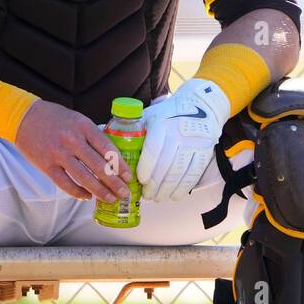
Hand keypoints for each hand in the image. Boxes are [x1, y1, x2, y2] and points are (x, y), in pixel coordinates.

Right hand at [14, 100, 131, 202]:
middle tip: (124, 193)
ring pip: (84, 177)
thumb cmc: (55, 118)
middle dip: (114, 182)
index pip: (108, 148)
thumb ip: (92, 135)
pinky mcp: (46, 165)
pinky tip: (87, 197)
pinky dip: (77, 192)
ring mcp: (59, 154)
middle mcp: (73, 140)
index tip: (128, 176)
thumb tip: (111, 155)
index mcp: (84, 127)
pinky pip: (65, 183)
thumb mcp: (78, 120)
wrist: (24, 117)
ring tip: (110, 199)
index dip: (120, 165)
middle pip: (99, 166)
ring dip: (99, 191)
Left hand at [136, 78, 231, 200]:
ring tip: (157, 197)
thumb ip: (128, 126)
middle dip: (154, 184)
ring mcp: (194, 142)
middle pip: (165, 165)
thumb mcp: (148, 115)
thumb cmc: (167, 115)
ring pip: (179, 172)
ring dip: (167, 190)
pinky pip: (193, 174)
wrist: (200, 106)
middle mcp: (179, 132)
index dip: (146, 167)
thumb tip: (98, 130)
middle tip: (146, 195)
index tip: (139, 180)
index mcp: (161, 122)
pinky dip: (182, 188)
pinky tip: (174, 195)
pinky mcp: (204, 151)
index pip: (153, 148)